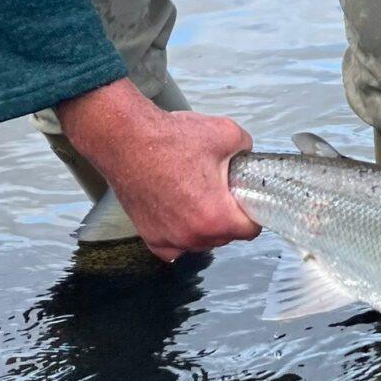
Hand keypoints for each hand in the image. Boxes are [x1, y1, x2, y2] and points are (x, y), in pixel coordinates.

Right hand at [56, 78, 259, 260]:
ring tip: (196, 195)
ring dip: (203, 226)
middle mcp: (192, 235)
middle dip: (227, 218)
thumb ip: (246, 149)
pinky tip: (179, 213)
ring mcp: (169, 239)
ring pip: (200, 242)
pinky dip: (179, 234)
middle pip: (225, 237)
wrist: (126, 139)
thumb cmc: (169, 139)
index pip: (249, 231)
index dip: (253, 213)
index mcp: (215, 217)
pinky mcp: (149, 236)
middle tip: (220, 192)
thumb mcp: (226, 133)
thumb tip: (246, 155)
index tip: (247, 202)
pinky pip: (173, 247)